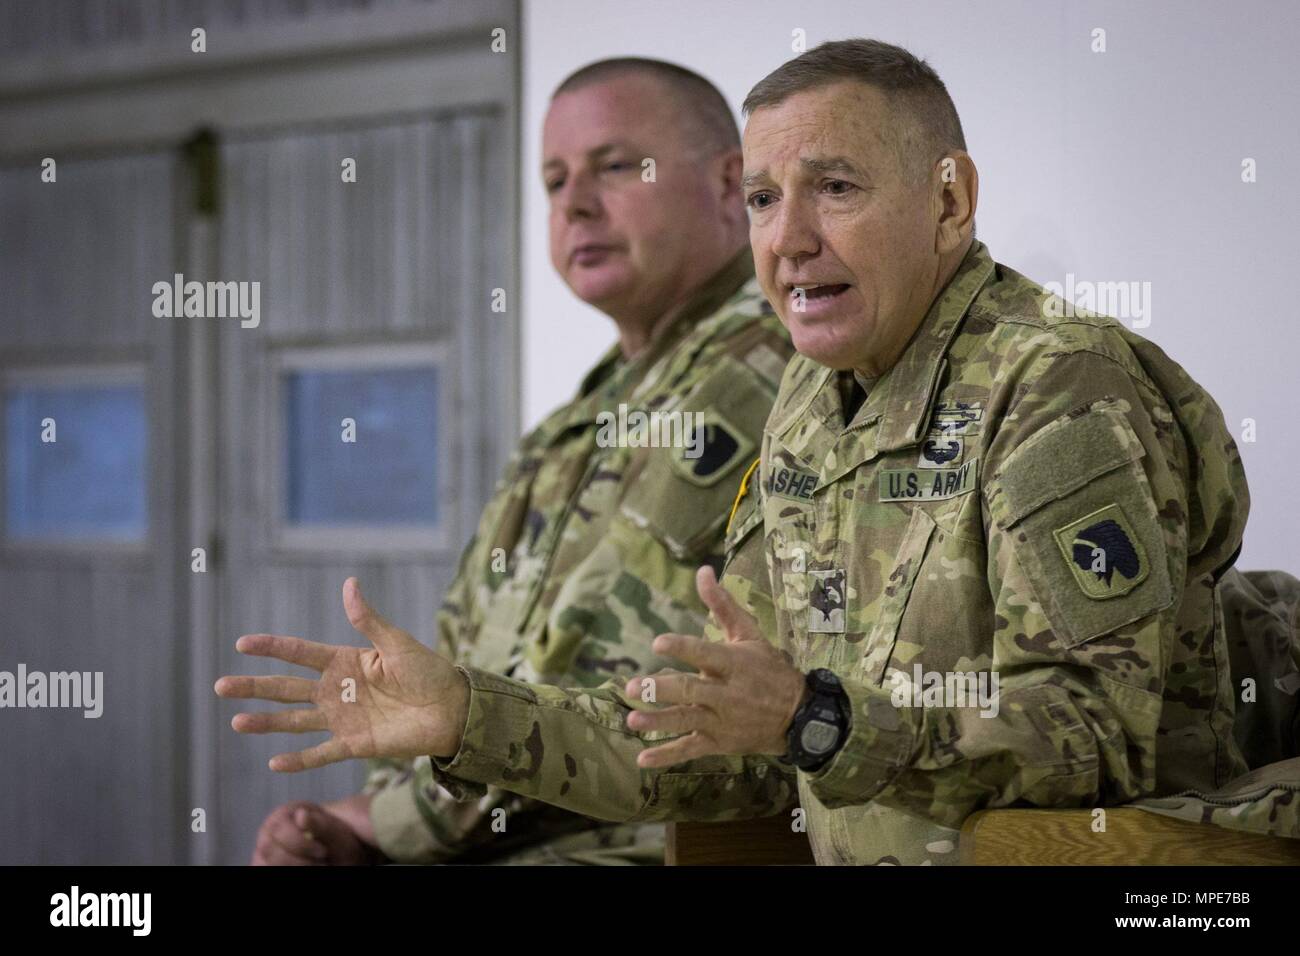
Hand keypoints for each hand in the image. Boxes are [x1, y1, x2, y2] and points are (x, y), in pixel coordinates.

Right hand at [215, 577, 469, 770]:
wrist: (452, 708)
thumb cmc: (428, 671)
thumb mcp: (396, 643)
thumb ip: (368, 620)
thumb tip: (349, 583)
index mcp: (345, 661)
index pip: (300, 653)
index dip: (272, 648)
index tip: (242, 643)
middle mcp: (337, 690)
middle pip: (287, 689)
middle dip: (254, 687)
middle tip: (221, 686)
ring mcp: (343, 719)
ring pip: (295, 721)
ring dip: (266, 722)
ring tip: (237, 722)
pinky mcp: (355, 744)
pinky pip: (321, 753)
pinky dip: (299, 760)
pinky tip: (273, 762)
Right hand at [251, 800, 380, 865]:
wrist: (334, 852)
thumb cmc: (335, 839)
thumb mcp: (334, 831)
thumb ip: (319, 824)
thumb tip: (301, 815)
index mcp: (284, 813)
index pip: (281, 830)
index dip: (301, 845)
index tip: (324, 852)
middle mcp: (268, 830)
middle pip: (269, 849)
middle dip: (297, 861)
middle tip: (322, 863)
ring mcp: (262, 850)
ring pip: (264, 864)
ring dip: (292, 868)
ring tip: (317, 866)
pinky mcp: (263, 864)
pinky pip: (264, 869)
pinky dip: (286, 871)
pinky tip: (307, 869)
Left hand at [624, 566, 806, 767]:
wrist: (799, 716)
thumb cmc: (769, 669)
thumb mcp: (750, 634)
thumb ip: (722, 605)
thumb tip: (703, 571)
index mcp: (735, 663)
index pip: (706, 653)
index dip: (683, 648)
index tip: (658, 642)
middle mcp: (728, 694)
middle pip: (691, 691)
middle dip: (661, 690)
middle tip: (633, 687)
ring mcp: (722, 721)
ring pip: (687, 721)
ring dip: (658, 722)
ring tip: (632, 720)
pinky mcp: (719, 742)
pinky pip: (690, 750)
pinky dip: (666, 756)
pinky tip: (642, 760)